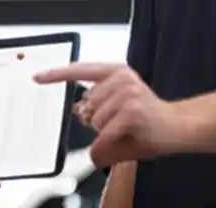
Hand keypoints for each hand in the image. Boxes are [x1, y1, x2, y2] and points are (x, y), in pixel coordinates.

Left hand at [35, 62, 183, 166]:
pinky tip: (118, 141)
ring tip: (125, 129)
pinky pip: (105, 132)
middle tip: (117, 124)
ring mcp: (127, 92)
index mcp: (116, 72)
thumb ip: (95, 108)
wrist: (177, 127)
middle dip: (95, 120)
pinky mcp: (132, 110)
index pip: (81, 70)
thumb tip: (78, 111)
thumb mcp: (118, 110)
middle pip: (86, 106)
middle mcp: (121, 78)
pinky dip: (106, 143)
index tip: (38, 77)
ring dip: (105, 132)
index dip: (57, 75)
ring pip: (94, 120)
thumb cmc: (149, 119)